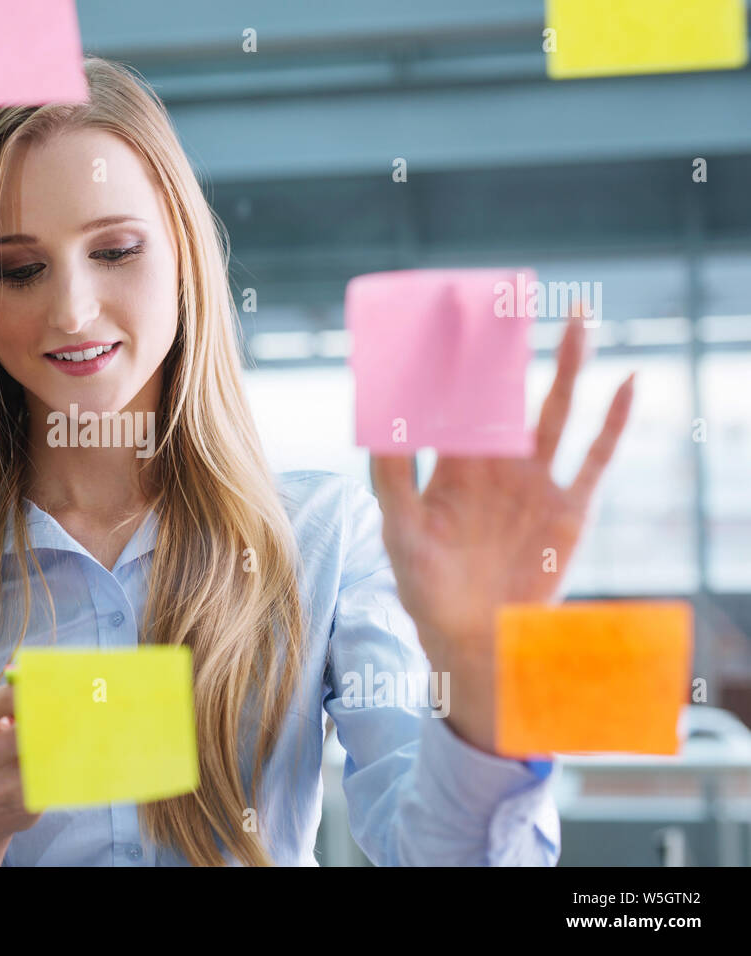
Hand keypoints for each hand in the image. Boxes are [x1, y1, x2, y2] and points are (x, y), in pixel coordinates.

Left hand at [369, 314, 633, 753]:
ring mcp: (535, 481)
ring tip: (578, 316)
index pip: (455, 396)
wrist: (470, 637)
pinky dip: (613, 422)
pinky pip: (595, 457)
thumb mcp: (400, 527)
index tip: (449, 308)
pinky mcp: (568, 507)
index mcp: (453, 461)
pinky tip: (628, 383)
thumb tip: (378, 420)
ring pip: (557, 410)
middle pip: (510, 390)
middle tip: (513, 291)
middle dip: (511, 345)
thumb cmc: (424, 585)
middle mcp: (497, 462)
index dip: (454, 356)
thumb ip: (392, 475)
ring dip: (568, 365)